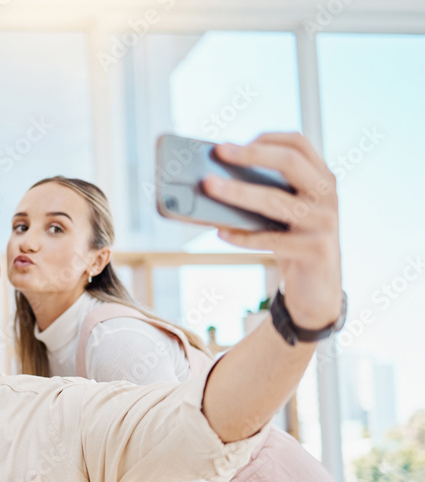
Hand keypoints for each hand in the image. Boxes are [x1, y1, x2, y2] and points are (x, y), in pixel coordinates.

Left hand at [204, 132, 342, 329]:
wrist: (319, 288)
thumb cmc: (294, 243)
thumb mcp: (287, 214)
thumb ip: (267, 193)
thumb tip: (216, 178)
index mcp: (322, 179)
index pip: (299, 144)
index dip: (266, 138)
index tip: (234, 143)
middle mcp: (327, 196)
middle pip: (290, 162)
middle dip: (251, 154)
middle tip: (219, 151)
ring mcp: (323, 222)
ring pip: (274, 201)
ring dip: (237, 192)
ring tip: (209, 186)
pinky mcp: (313, 250)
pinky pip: (269, 239)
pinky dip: (241, 236)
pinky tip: (220, 233)